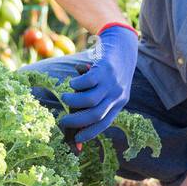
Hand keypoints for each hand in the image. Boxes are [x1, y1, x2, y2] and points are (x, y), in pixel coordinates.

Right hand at [59, 23, 138, 143]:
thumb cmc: (110, 72)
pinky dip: (75, 85)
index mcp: (119, 103)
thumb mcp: (109, 89)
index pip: (104, 123)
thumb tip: (78, 126)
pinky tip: (73, 82)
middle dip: (77, 122)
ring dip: (73, 102)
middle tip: (63, 121)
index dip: (90, 133)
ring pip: (90, 100)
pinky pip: (87, 82)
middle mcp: (117, 95)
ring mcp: (111, 82)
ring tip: (65, 98)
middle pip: (96, 115)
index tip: (76, 140)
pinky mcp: (104, 69)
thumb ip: (96, 104)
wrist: (123, 45)